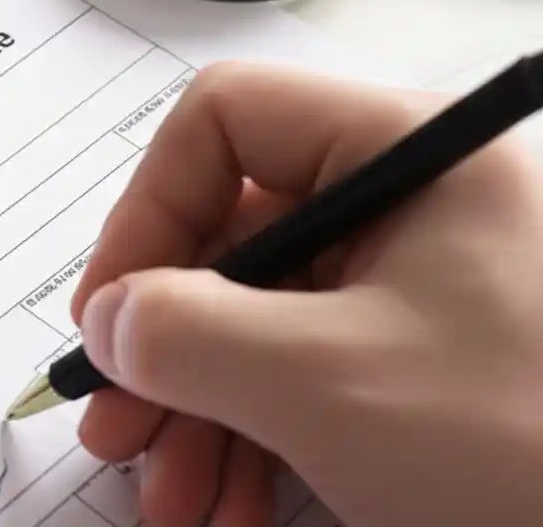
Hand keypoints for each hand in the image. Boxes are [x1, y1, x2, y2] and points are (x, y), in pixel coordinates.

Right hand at [71, 62, 542, 526]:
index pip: (228, 120)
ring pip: (261, 321)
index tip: (110, 317)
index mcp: (408, 153)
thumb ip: (187, 332)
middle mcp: (411, 205)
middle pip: (234, 237)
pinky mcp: (425, 362)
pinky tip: (230, 505)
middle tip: (118, 429)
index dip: (148, 212)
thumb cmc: (525, 444)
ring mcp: (420, 288)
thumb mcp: (326, 382)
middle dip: (166, 349)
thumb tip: (109, 318)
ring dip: (199, 413)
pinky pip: (306, 375)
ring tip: (173, 499)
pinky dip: (253, 439)